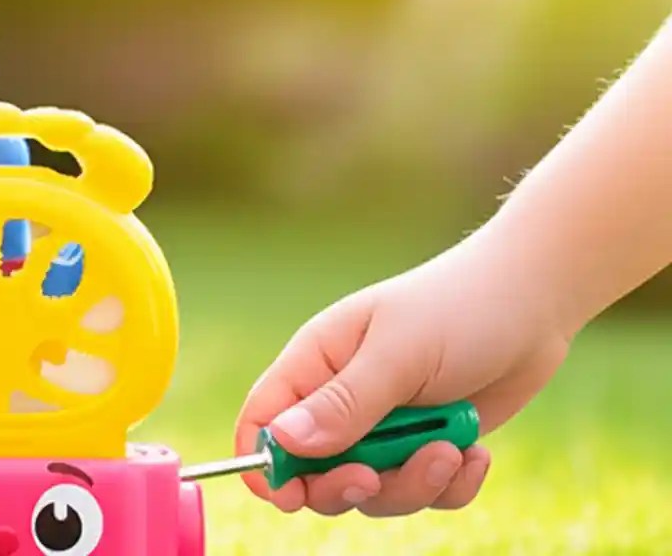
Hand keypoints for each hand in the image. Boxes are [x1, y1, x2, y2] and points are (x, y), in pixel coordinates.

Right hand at [234, 236, 573, 516]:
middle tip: (377, 476)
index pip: (263, 419)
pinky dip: (450, 485)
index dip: (265, 464)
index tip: (288, 498)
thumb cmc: (459, 307)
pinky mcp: (428, 445)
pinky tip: (476, 453)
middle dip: (347, 485)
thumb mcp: (398, 354)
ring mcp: (386, 426)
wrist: (535, 300)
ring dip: (413, 484)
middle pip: (314, 471)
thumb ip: (343, 403)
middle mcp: (343, 399)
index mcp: (317, 363)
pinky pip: (423, 492)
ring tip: (452, 451)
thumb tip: (283, 442)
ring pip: (374, 491)